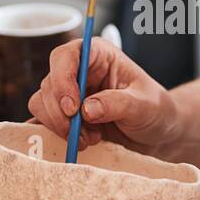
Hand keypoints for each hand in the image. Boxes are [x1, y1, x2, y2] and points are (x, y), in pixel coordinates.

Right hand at [28, 37, 180, 157]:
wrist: (157, 134)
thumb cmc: (155, 110)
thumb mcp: (144, 105)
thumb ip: (118, 103)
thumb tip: (87, 109)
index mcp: (98, 56)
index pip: (66, 55)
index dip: (63, 79)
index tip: (73, 108)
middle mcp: (79, 71)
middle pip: (49, 83)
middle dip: (61, 113)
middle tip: (82, 134)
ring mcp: (69, 94)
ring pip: (42, 103)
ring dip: (60, 126)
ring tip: (89, 139)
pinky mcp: (64, 116)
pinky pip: (43, 121)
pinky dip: (54, 134)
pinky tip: (77, 143)